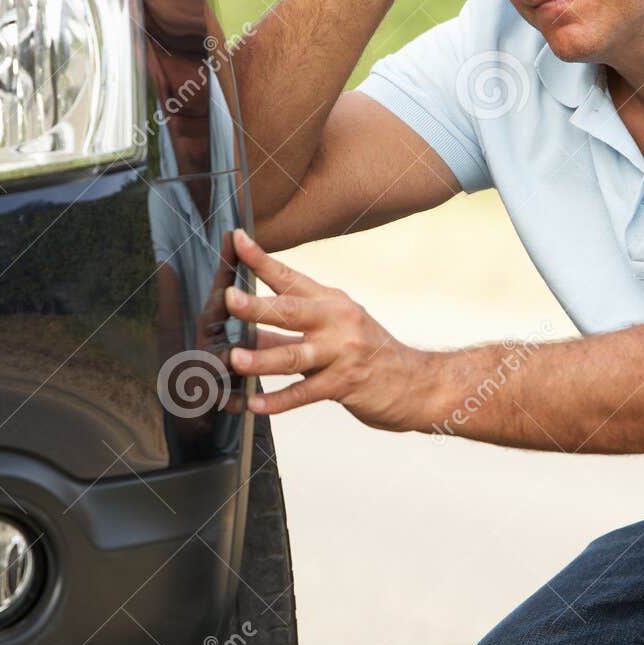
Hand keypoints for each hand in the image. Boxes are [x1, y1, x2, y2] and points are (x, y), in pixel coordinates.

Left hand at [222, 228, 434, 428]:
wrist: (415, 383)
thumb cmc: (367, 351)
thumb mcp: (337, 325)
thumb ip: (293, 326)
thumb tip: (242, 327)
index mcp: (330, 301)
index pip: (290, 277)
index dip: (261, 259)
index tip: (236, 240)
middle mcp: (337, 321)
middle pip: (290, 311)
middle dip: (257, 306)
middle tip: (229, 299)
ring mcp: (342, 353)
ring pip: (293, 355)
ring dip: (261, 359)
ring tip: (234, 360)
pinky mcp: (345, 384)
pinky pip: (304, 393)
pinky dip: (278, 401)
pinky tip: (254, 404)